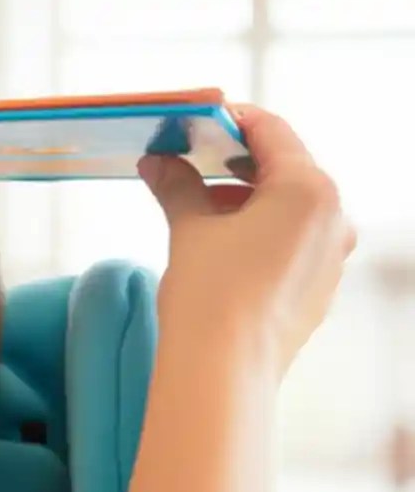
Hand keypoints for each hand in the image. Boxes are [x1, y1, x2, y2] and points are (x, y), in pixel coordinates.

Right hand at [140, 106, 356, 375]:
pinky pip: (292, 242)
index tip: (196, 121)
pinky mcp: (320, 287)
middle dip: (234, 163)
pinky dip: (259, 232)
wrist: (223, 370)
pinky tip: (220, 245)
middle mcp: (334, 217)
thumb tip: (157, 162)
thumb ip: (177, 185)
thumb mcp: (189, 227)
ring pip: (288, 208)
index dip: (229, 121)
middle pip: (284, 169)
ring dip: (245, 199)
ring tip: (197, 208)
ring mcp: (331, 256)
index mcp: (309, 190)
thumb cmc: (210, 294)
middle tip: (189, 160)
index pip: (271, 132)